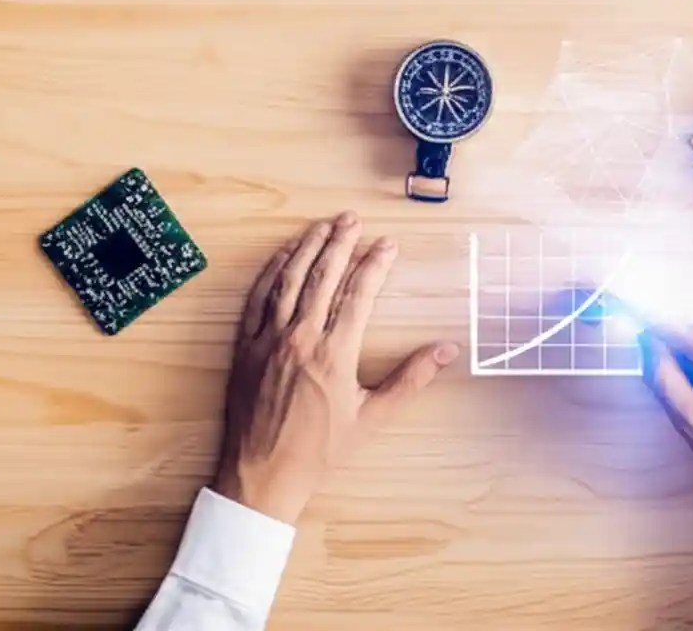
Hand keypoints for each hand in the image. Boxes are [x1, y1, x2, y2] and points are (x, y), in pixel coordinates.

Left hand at [213, 212, 459, 523]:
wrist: (263, 472)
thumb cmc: (320, 451)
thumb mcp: (373, 417)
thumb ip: (411, 379)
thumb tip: (446, 351)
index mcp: (335, 354)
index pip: (359, 294)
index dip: (376, 265)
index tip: (388, 245)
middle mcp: (300, 338)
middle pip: (323, 277)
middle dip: (341, 243)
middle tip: (353, 220)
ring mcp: (269, 339)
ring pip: (289, 280)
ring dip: (307, 248)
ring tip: (323, 226)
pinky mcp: (246, 346)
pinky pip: (258, 298)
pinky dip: (272, 271)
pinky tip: (284, 255)